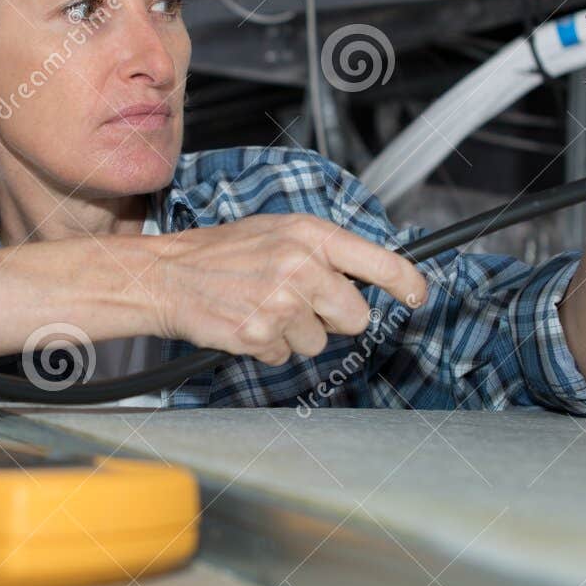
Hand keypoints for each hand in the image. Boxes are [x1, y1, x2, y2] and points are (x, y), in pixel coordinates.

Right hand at [143, 214, 427, 365]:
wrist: (167, 275)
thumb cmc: (222, 253)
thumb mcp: (278, 230)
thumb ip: (324, 250)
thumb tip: (369, 276)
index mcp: (310, 235)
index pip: (380, 261)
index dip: (407, 283)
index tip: (418, 295)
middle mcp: (300, 267)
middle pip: (357, 317)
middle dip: (335, 318)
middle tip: (302, 303)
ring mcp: (281, 304)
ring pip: (320, 342)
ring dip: (296, 333)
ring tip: (263, 307)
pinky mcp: (261, 335)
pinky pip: (286, 354)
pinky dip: (269, 345)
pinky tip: (248, 321)